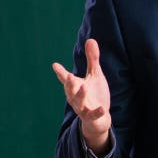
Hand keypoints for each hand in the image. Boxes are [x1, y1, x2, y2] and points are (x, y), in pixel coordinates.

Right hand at [52, 38, 111, 153]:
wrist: (99, 118)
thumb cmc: (95, 94)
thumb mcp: (95, 75)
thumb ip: (92, 59)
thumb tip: (90, 39)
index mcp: (75, 86)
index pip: (66, 79)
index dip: (61, 72)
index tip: (55, 65)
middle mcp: (75, 97)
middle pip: (70, 90)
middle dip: (69, 83)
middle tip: (68, 76)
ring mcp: (83, 108)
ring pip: (78, 103)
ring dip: (80, 95)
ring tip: (83, 87)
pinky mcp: (91, 116)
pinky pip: (93, 115)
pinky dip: (97, 112)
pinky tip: (102, 108)